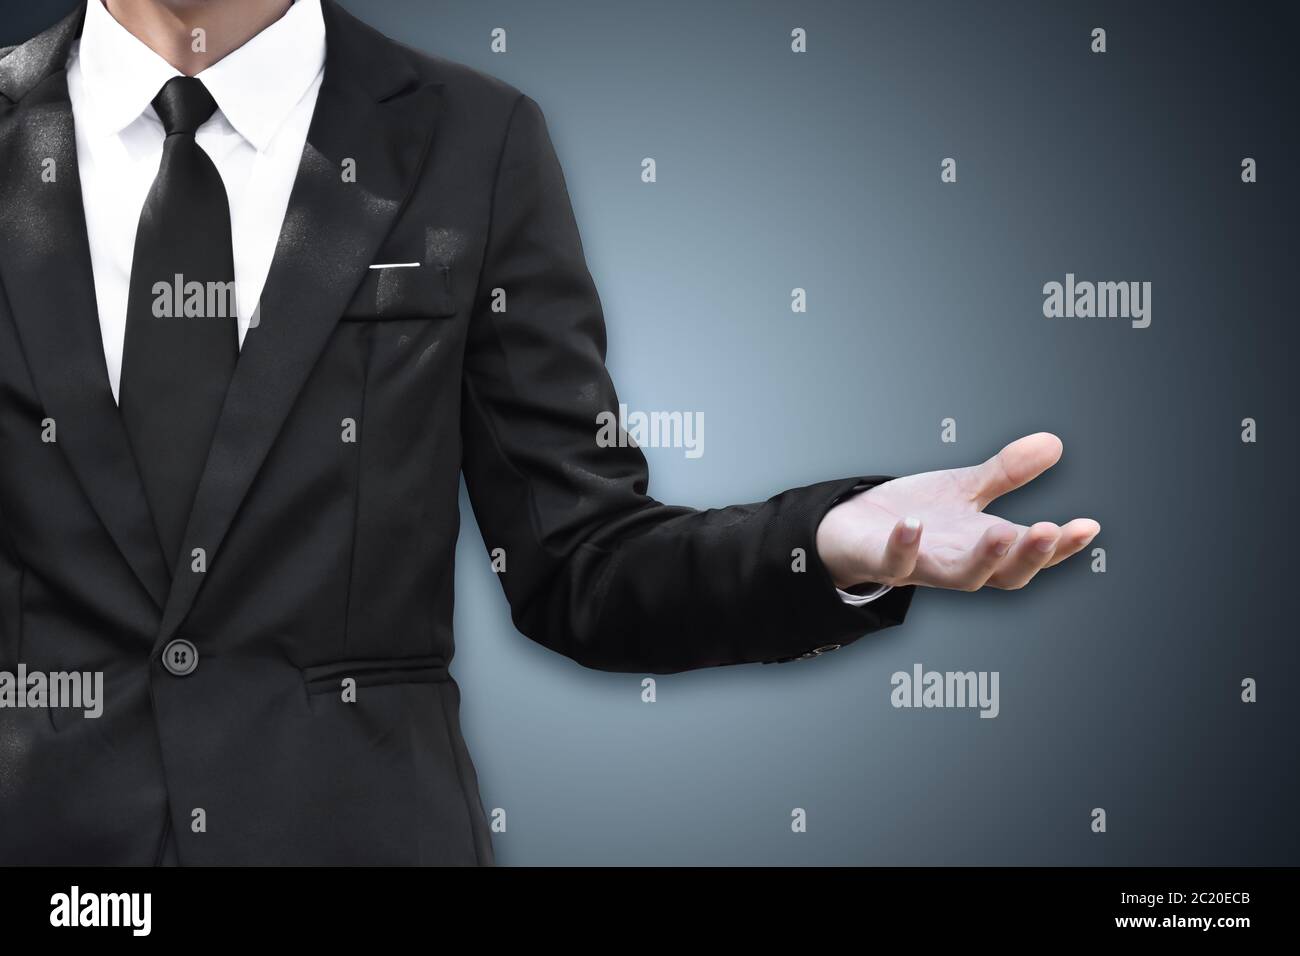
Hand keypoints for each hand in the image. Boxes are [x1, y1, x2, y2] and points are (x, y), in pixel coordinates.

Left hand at [816, 432, 1098, 591]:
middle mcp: (959, 562)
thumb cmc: (916, 515)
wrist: (853, 528)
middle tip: (1050, 530)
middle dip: (1028, 555)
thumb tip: (1054, 443)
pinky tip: (913, 525)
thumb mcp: (965, 489)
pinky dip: (905, 547)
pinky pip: (894, 564)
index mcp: (984, 547)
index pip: (1030, 554)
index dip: (1061, 546)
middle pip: (1004, 575)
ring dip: (982, 558)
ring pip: (960, 577)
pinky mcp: (880, 562)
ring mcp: (922, 566)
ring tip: (1002, 531)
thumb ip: (1007, 472)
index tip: (1088, 526)